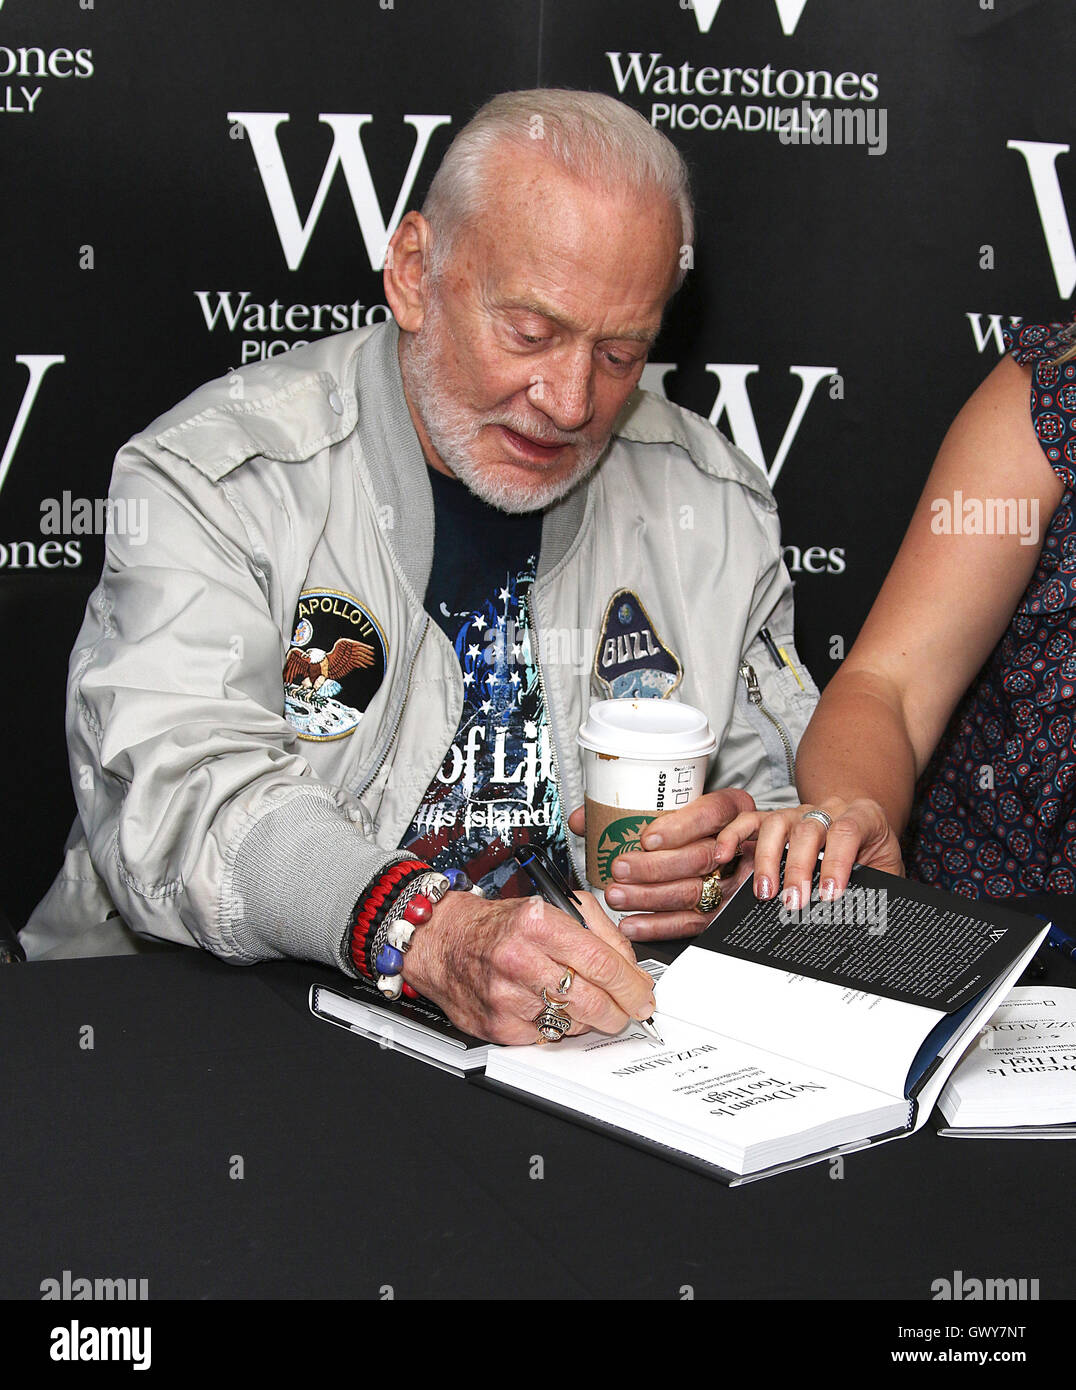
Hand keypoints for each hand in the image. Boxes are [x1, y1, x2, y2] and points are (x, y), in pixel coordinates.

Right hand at [402, 888, 657, 1044]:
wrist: (443, 941)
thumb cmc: (501, 925)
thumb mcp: (553, 906)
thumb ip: (599, 931)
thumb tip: (632, 968)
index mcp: (538, 923)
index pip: (602, 962)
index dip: (632, 985)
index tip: (644, 995)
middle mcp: (520, 958)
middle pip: (592, 1000)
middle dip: (619, 1012)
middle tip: (627, 1011)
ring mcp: (506, 996)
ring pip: (572, 1022)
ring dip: (588, 1019)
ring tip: (583, 1002)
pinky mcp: (497, 1025)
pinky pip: (546, 1037)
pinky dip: (557, 1027)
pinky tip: (549, 1008)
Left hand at [568, 789, 756, 940]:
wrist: (743, 853)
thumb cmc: (701, 827)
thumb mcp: (679, 806)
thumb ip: (630, 808)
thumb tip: (582, 818)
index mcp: (729, 807)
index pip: (711, 814)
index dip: (679, 827)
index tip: (647, 839)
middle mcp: (738, 841)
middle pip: (699, 856)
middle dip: (654, 867)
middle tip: (619, 869)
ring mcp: (739, 877)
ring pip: (696, 890)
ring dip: (651, 896)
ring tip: (618, 895)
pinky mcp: (729, 910)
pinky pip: (695, 922)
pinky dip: (660, 926)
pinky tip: (635, 923)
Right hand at [711, 797, 904, 906]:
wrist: (863, 822)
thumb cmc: (875, 850)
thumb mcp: (888, 868)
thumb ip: (880, 888)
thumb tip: (866, 917)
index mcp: (863, 816)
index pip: (847, 832)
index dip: (837, 862)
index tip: (830, 894)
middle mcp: (828, 809)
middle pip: (809, 829)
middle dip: (799, 868)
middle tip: (794, 902)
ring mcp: (799, 812)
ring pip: (778, 824)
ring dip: (768, 858)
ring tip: (766, 892)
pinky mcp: (777, 819)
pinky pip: (751, 819)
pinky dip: (735, 833)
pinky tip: (725, 853)